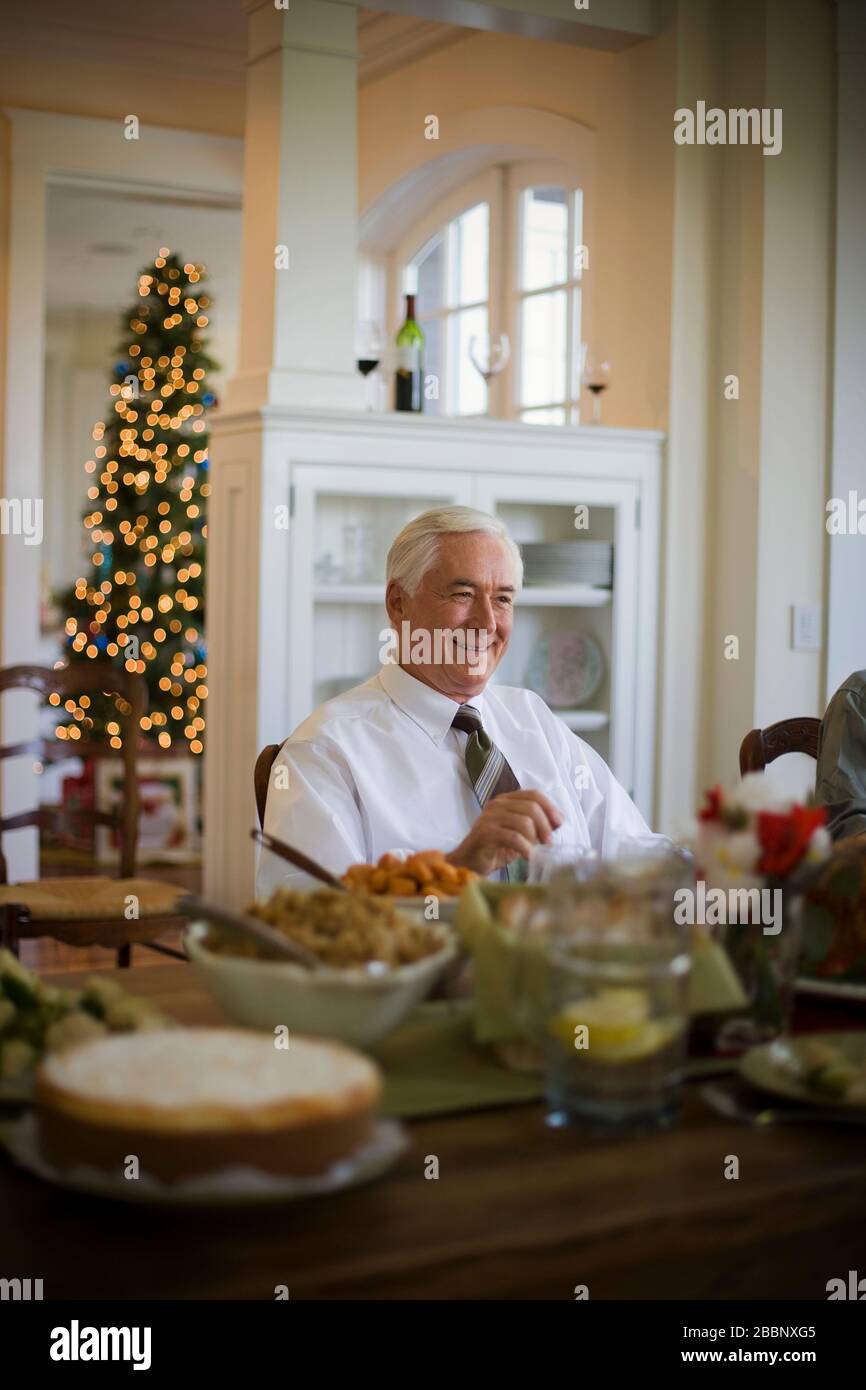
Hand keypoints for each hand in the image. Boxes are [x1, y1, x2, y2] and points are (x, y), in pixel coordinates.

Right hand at [447, 790, 562, 875]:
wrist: (470, 863)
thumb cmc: (496, 848)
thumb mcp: (521, 834)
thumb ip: (537, 825)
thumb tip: (558, 820)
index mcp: (506, 800)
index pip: (534, 794)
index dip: (550, 807)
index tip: (559, 824)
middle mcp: (497, 804)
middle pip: (532, 807)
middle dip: (545, 826)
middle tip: (548, 842)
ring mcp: (490, 817)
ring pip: (524, 821)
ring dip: (535, 838)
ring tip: (535, 851)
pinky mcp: (485, 832)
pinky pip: (513, 837)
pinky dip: (525, 848)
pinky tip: (527, 857)